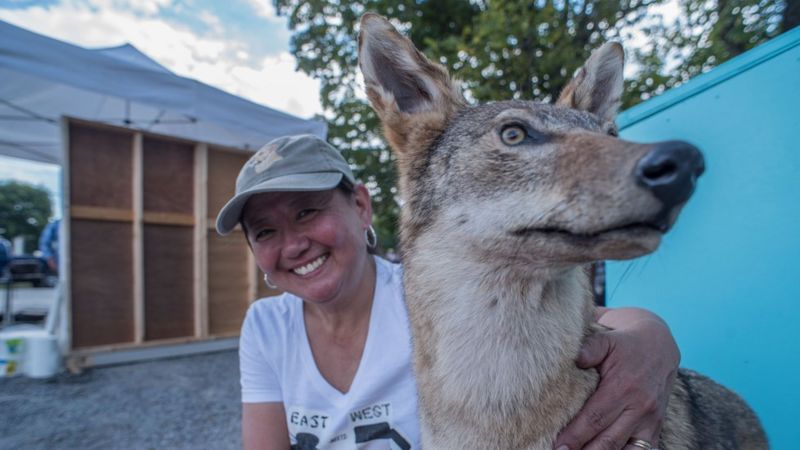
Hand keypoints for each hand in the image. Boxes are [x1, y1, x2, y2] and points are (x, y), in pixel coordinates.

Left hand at [554, 308, 678, 449]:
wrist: (659, 346)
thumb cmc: (625, 345)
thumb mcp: (607, 340)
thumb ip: (589, 349)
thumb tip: (573, 359)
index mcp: (624, 387)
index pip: (595, 418)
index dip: (575, 435)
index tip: (558, 446)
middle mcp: (640, 407)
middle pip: (609, 440)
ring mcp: (651, 421)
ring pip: (626, 449)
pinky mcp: (656, 428)